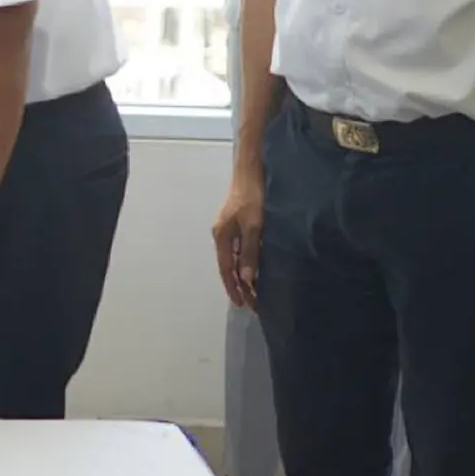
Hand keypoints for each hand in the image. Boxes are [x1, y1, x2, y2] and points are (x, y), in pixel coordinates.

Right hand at [212, 166, 265, 308]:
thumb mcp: (253, 226)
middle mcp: (221, 235)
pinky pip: (238, 249)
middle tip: (251, 302)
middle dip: (239, 285)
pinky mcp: (235, 223)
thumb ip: (249, 252)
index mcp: (221, 237)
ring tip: (253, 290)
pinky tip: (253, 267)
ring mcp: (227, 228)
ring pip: (233, 258)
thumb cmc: (252, 197)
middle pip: (228, 265)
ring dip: (242, 274)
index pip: (226, 269)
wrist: (250, 171)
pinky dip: (245, 261)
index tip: (242, 304)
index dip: (234, 288)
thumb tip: (246, 278)